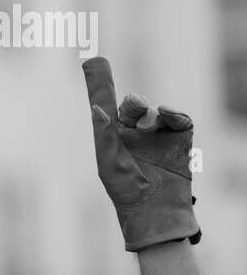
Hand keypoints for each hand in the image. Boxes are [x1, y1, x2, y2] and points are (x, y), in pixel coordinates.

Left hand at [82, 57, 200, 251]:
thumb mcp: (109, 163)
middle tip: (135, 104)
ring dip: (149, 112)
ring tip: (147, 125)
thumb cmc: (126, 191)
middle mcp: (134, 133)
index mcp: (112, 137)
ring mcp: (158, 135)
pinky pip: (178, 119)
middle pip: (131, 104)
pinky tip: (166, 115)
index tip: (93, 62)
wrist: (156, 212)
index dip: (100, 84)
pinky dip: (173, 114)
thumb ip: (105, 134)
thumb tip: (96, 108)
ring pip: (154, 110)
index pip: (106, 105)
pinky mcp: (180, 140)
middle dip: (132, 102)